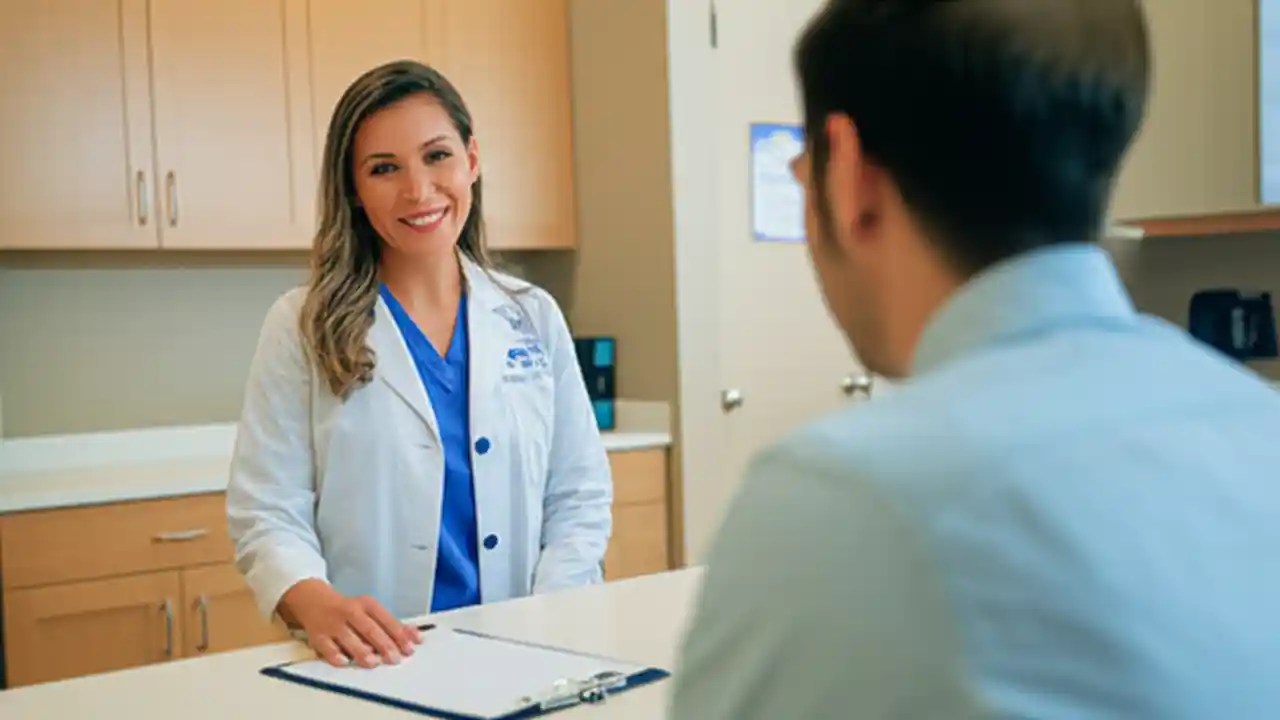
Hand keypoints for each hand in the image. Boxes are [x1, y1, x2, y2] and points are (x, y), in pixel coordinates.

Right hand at [278, 579, 421, 667]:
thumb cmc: (349, 610)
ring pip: (349, 638)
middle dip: (384, 644)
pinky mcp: (318, 636)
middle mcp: (350, 612)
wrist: (314, 601)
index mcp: (367, 605)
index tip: (410, 648)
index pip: (386, 620)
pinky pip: (327, 647)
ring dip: (362, 651)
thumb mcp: (370, 611)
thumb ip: (391, 625)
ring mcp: (333, 624)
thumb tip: (415, 637)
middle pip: (369, 629)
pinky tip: (344, 662)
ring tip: (373, 662)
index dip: (399, 634)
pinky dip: (336, 655)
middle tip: (395, 659)